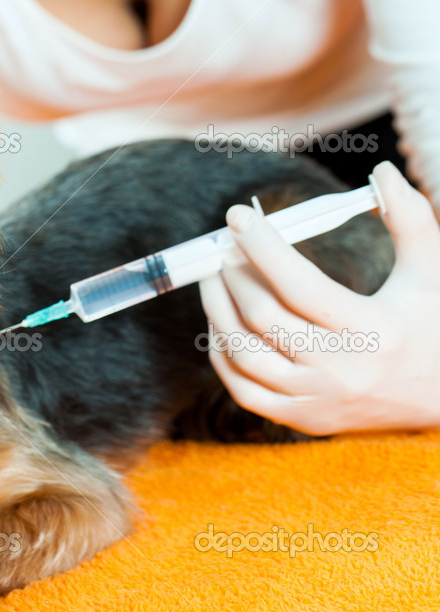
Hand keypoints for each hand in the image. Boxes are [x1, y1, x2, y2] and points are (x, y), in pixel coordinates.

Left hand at [199, 161, 439, 434]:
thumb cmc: (435, 325)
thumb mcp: (430, 271)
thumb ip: (410, 218)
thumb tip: (379, 172)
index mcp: (372, 330)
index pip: (299, 284)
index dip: (262, 246)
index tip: (237, 217)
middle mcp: (341, 369)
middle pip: (262, 318)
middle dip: (233, 275)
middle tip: (222, 247)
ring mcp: (318, 399)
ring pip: (243, 354)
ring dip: (216, 311)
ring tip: (213, 278)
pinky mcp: (303, 419)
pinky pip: (243, 389)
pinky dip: (222, 354)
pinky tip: (220, 323)